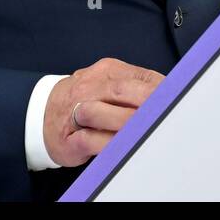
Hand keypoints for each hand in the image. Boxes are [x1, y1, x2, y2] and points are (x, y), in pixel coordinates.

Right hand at [42, 57, 165, 167]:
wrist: (41, 114)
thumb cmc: (83, 100)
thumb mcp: (109, 84)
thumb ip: (136, 86)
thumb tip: (171, 94)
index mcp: (107, 71)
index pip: (140, 77)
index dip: (161, 90)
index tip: (179, 101)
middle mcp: (92, 86)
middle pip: (123, 91)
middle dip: (148, 105)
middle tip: (168, 117)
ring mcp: (78, 110)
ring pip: (106, 112)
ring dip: (129, 123)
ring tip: (149, 132)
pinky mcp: (70, 137)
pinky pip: (90, 139)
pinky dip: (108, 143)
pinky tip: (123, 147)